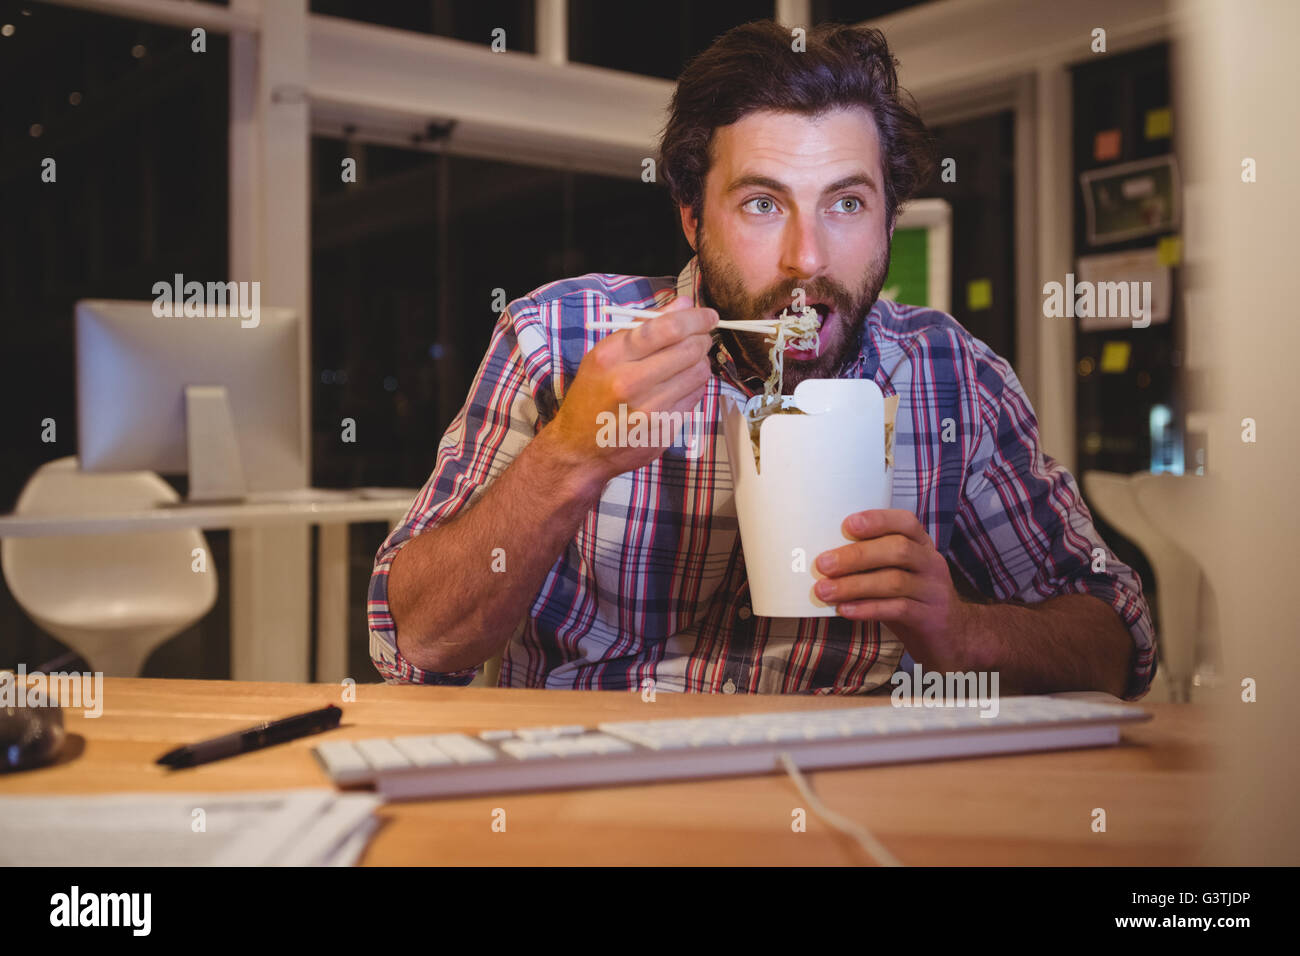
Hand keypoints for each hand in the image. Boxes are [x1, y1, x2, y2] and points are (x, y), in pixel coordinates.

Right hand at [548, 294, 716, 480]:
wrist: (580, 448)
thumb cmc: (591, 396)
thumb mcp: (604, 355)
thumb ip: (643, 327)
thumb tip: (684, 304)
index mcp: (612, 358)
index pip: (667, 328)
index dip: (695, 318)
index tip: (707, 315)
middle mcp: (630, 383)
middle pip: (689, 349)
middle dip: (701, 338)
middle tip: (699, 337)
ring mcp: (650, 410)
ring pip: (699, 373)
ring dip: (700, 361)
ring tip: (686, 361)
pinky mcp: (665, 429)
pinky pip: (695, 396)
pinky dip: (693, 385)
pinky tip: (677, 386)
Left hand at [813, 509, 975, 671]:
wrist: (951, 637)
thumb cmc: (911, 599)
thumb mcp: (896, 573)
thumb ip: (871, 562)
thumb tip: (823, 558)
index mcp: (922, 546)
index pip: (906, 522)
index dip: (878, 520)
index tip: (847, 524)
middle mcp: (931, 563)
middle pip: (897, 550)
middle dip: (857, 555)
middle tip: (823, 564)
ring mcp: (934, 591)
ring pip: (894, 581)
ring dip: (854, 585)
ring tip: (824, 591)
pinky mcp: (931, 618)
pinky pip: (899, 609)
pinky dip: (868, 608)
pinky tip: (846, 610)